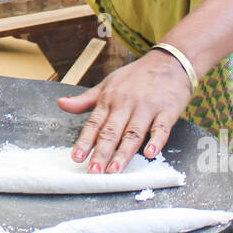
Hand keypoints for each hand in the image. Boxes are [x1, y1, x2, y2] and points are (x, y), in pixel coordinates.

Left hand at [58, 50, 190, 173]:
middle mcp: (126, 104)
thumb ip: (85, 100)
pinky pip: (161, 127)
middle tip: (94, 172)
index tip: (77, 158)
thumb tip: (61, 104)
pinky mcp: (167, 110)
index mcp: (109, 99)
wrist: (170, 61)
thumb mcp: (107, 83)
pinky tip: (150, 153)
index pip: (94, 123)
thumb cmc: (136, 76)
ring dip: (124, 153)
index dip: (84, 142)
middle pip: (111, 132)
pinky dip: (156, 141)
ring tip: (114, 169)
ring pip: (133, 133)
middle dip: (101, 153)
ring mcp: (147, 107)